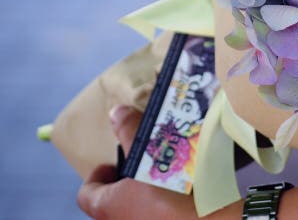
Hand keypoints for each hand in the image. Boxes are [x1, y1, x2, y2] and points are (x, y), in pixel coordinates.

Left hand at [77, 105, 241, 219]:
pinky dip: (167, 204)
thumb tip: (118, 113)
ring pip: (137, 209)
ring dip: (147, 194)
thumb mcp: (149, 155)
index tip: (114, 162)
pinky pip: (158, 215)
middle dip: (126, 182)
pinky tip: (185, 192)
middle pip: (113, 202)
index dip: (98, 175)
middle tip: (144, 165)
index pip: (87, 194)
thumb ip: (131, 132)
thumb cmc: (170, 193)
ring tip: (168, 175)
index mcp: (107, 206)